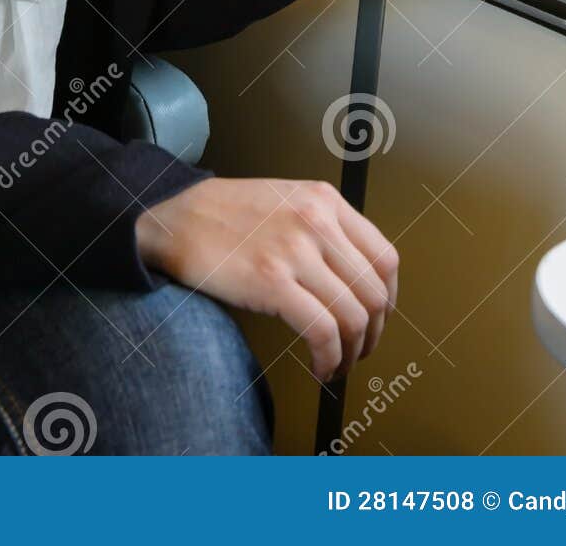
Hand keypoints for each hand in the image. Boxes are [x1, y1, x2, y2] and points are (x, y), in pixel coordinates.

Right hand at [134, 176, 398, 383]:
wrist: (176, 217)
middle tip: (359, 350)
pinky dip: (329, 358)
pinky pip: (322, 332)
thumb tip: (357, 279)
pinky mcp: (271, 282)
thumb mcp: (287, 200)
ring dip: (352, 352)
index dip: (389, 299)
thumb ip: (325, 227)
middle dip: (373, 333)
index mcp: (324, 200)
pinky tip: (319, 366)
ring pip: (353, 316)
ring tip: (337, 364)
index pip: (385, 257)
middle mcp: (317, 221)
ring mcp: (295, 251)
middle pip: (374, 292)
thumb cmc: (226, 214)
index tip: (379, 319)